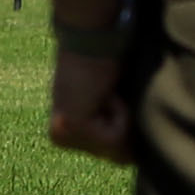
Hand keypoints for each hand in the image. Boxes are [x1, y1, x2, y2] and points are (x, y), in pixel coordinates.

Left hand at [45, 49, 132, 163]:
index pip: (113, 154)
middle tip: (111, 97)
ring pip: (121, 149)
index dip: (126, 128)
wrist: (91, 37)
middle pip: (119, 157)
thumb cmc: (105, 65)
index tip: (110, 101)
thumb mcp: (109, 107)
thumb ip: (115, 132)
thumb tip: (135, 157)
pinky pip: (117, 136)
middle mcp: (59, 138)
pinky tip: (106, 93)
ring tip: (108, 94)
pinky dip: (121, 112)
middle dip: (125, 126)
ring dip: (124, 117)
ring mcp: (64, 135)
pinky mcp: (74, 127)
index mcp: (64, 134)